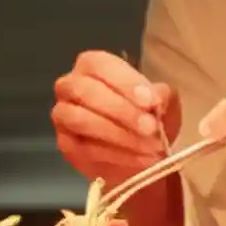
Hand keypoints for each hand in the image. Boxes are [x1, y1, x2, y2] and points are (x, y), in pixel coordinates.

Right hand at [52, 50, 177, 182]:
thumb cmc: (147, 116)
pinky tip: (136, 160)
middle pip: (85, 91)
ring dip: (117, 134)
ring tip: (148, 147)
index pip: (101, 65)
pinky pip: (83, 149)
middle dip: (121, 110)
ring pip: (81, 120)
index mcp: (92, 65)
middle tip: (150, 127)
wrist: (139, 152)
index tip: (151, 101)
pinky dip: (113, 156)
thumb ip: (161, 95)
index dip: (125, 82)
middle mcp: (70, 85)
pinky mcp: (65, 144)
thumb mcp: (162, 102)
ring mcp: (63, 115)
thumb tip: (158, 98)